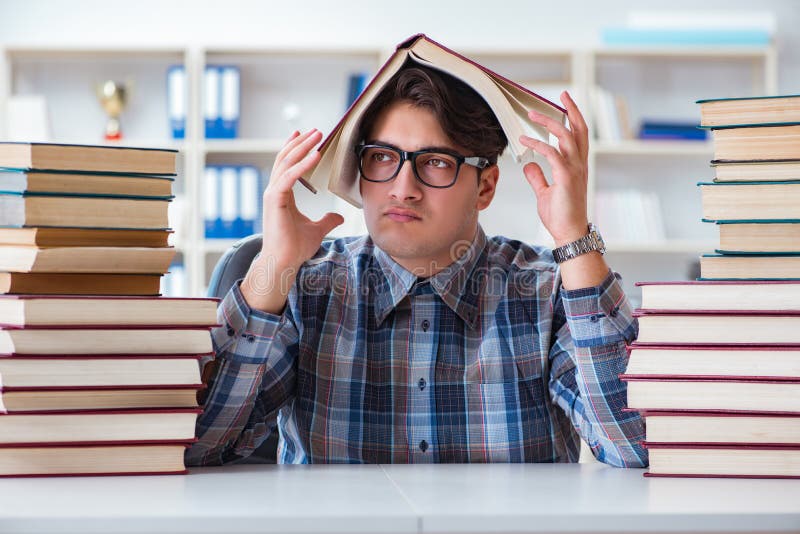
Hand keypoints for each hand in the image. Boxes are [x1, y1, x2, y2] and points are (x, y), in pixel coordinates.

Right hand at [241, 129, 342, 312]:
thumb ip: (327, 220)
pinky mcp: (275, 200)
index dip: (294, 149)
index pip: (286, 165)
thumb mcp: (317, 230)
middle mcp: (275, 191)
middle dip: (300, 142)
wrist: (284, 262)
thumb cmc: (294, 247)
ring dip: (302, 147)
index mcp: (282, 194)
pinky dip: (302, 164)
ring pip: (286, 163)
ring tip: (316, 136)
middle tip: (315, 130)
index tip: (302, 135)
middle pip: (286, 159)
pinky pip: (289, 176)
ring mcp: (273, 194)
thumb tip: (339, 216)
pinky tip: (315, 154)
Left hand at [520, 91, 589, 245]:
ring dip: (549, 123)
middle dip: (571, 110)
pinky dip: (539, 144)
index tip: (566, 103)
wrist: (569, 232)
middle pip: (579, 130)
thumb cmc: (560, 215)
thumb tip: (529, 167)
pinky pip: (552, 154)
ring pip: (566, 137)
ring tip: (533, 115)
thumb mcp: (545, 193)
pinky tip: (526, 141)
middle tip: (562, 95)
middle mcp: (579, 164)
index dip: (574, 118)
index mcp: (576, 166)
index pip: (579, 136)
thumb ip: (538, 178)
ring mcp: (574, 170)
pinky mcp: (566, 177)